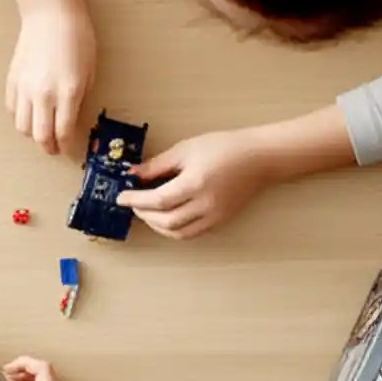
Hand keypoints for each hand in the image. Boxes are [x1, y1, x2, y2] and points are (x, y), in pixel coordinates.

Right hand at [6, 1, 96, 154]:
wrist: (50, 14)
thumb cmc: (76, 37)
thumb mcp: (89, 71)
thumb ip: (79, 98)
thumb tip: (70, 119)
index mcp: (68, 92)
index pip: (64, 132)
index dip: (66, 146)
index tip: (68, 149)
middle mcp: (43, 94)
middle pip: (40, 136)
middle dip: (48, 147)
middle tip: (54, 148)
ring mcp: (24, 88)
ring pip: (23, 127)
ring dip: (33, 134)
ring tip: (41, 131)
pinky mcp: (12, 81)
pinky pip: (13, 110)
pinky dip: (21, 117)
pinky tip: (30, 113)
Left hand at [116, 128, 278, 238]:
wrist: (260, 158)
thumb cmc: (224, 147)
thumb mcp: (186, 149)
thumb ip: (157, 165)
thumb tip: (132, 174)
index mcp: (196, 183)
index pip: (157, 200)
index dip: (136, 200)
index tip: (121, 197)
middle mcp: (205, 205)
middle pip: (165, 221)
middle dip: (144, 214)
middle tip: (133, 204)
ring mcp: (214, 216)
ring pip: (178, 233)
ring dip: (157, 226)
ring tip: (146, 212)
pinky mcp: (220, 221)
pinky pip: (191, 232)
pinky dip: (173, 229)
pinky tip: (165, 217)